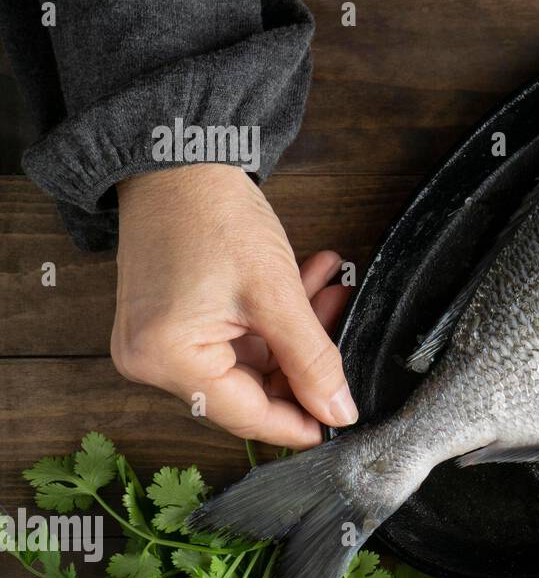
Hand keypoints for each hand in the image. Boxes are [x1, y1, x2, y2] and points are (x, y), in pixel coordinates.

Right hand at [112, 164, 356, 447]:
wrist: (177, 156)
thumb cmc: (213, 214)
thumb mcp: (276, 293)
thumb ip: (312, 360)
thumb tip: (339, 412)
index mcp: (167, 360)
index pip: (247, 416)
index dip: (301, 421)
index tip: (343, 419)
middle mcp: (152, 360)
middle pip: (248, 390)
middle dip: (305, 362)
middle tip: (347, 330)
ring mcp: (159, 340)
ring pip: (250, 359)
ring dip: (297, 332)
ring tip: (335, 291)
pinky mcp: (173, 320)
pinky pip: (236, 336)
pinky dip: (275, 318)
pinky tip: (313, 282)